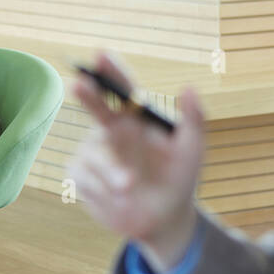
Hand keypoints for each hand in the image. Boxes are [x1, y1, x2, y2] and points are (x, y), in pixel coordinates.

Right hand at [66, 51, 205, 266]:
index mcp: (137, 118)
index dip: (112, 70)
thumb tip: (188, 87)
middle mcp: (112, 130)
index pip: (123, 89)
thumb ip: (194, 119)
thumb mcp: (192, 150)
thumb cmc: (179, 178)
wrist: (163, 219)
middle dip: (87, 96)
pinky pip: (83, 176)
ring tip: (129, 187)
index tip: (101, 55)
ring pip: (93, 154)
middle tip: (79, 83)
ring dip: (111, 171)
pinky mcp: (81, 175)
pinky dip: (101, 188)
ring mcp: (95, 152)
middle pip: (95, 107)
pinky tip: (116, 197)